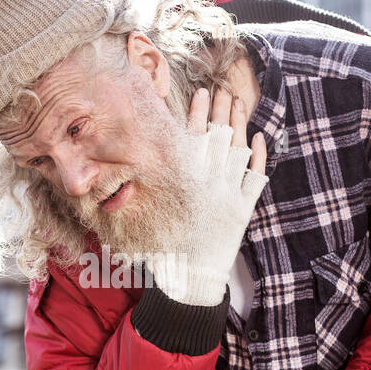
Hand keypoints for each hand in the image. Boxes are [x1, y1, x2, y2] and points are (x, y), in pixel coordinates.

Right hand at [141, 86, 267, 304]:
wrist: (191, 279)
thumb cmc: (165, 252)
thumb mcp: (144, 219)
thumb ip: (132, 195)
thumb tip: (111, 180)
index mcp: (185, 181)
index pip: (193, 137)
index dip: (198, 113)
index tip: (201, 93)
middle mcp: (209, 182)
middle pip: (218, 137)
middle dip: (222, 110)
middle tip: (224, 90)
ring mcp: (230, 194)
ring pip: (238, 150)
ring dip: (240, 124)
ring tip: (238, 103)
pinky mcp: (244, 209)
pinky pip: (256, 176)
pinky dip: (259, 157)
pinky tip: (259, 138)